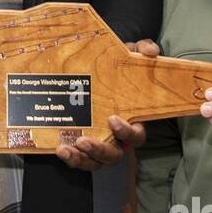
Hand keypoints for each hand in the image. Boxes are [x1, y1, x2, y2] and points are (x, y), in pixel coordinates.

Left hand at [54, 39, 156, 169]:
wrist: (94, 74)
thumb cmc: (116, 70)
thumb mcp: (128, 56)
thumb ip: (141, 50)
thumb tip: (151, 51)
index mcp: (132, 122)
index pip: (136, 137)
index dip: (127, 133)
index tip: (113, 119)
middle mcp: (116, 138)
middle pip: (114, 155)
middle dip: (100, 151)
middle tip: (84, 141)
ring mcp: (99, 144)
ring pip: (95, 162)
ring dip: (81, 159)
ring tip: (66, 150)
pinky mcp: (81, 146)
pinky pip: (79, 159)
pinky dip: (71, 158)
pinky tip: (60, 149)